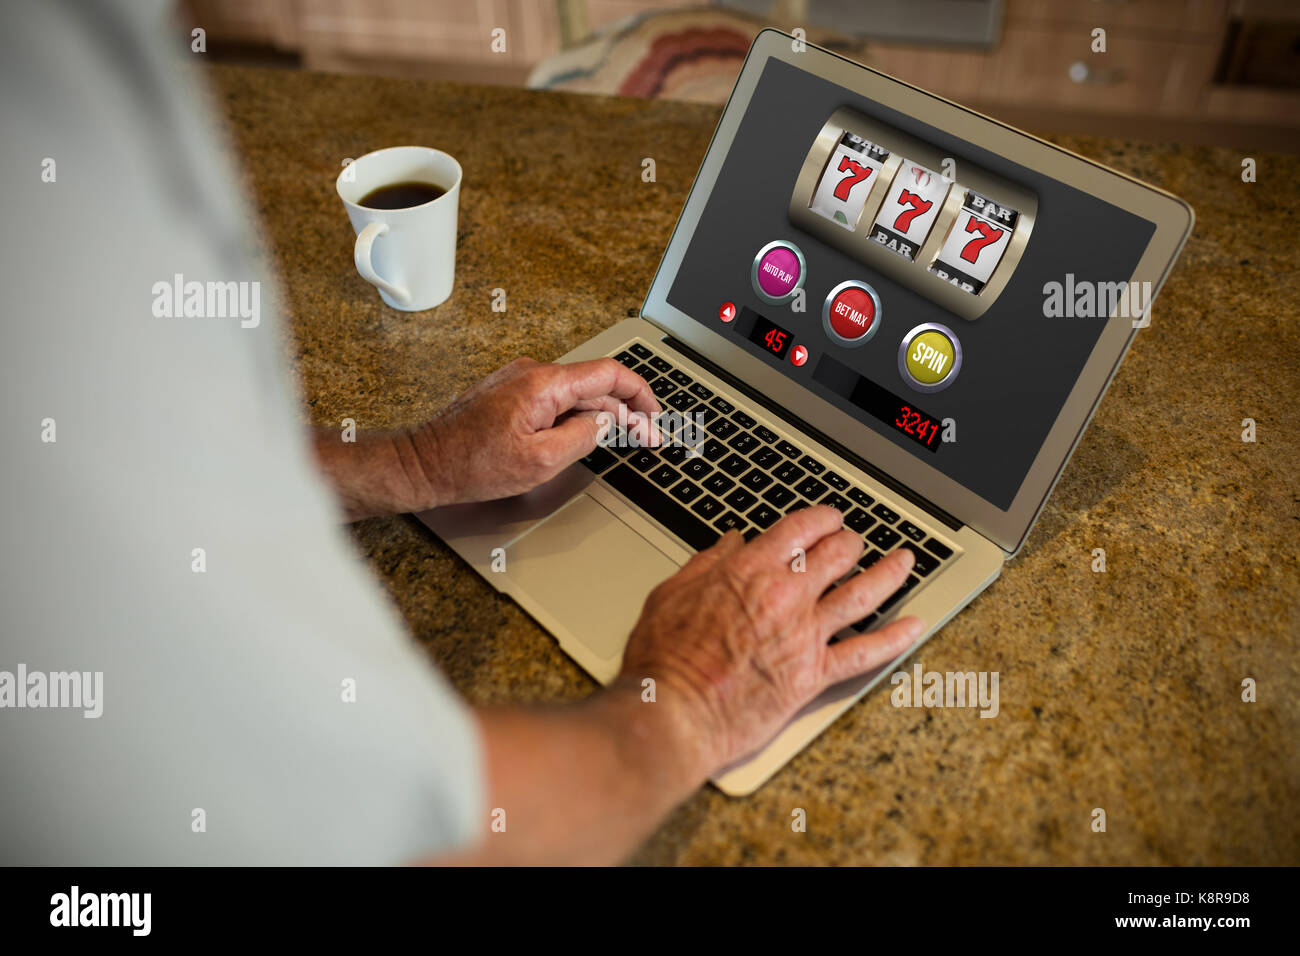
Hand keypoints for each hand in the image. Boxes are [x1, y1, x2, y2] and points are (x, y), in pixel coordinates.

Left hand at [412, 356, 659, 505]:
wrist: (426, 462)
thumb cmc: (472, 465)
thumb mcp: (540, 462)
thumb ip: (582, 438)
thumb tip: (604, 425)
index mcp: (543, 384)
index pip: (608, 374)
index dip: (639, 393)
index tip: (654, 414)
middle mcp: (532, 373)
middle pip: (594, 385)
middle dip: (626, 411)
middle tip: (647, 438)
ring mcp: (520, 380)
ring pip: (575, 393)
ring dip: (602, 415)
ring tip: (624, 439)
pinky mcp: (511, 393)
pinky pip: (555, 399)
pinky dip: (577, 414)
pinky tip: (588, 434)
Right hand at [618, 505, 924, 774]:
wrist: (674, 711)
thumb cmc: (664, 658)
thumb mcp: (671, 593)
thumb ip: (706, 564)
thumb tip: (729, 542)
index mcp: (748, 569)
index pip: (799, 529)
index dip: (822, 518)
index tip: (830, 518)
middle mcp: (785, 595)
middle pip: (836, 555)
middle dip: (851, 543)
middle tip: (855, 542)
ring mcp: (804, 635)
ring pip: (862, 594)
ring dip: (888, 574)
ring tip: (904, 562)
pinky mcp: (814, 675)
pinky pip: (865, 653)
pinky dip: (895, 639)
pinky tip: (914, 626)